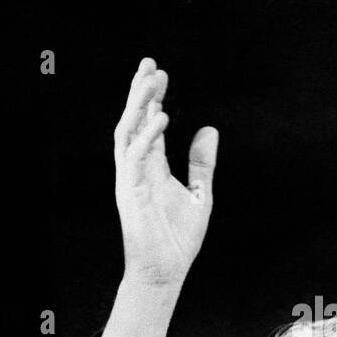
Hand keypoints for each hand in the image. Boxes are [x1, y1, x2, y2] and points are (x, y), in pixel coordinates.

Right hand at [114, 58, 217, 287]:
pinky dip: (145, 136)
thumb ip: (201, 163)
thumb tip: (209, 129)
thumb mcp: (198, 193)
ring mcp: (131, 180)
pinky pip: (133, 158)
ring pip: (127, 133)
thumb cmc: (178, 239)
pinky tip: (161, 117)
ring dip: (137, 106)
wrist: (166, 271)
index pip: (148, 126)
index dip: (153, 99)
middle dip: (140, 92)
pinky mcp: (130, 193)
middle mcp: (137, 170)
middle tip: (150, 64)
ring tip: (151, 80)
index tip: (161, 74)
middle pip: (134, 122)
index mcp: (152, 169)